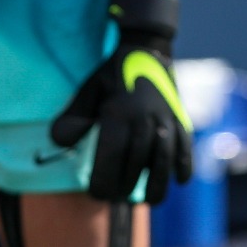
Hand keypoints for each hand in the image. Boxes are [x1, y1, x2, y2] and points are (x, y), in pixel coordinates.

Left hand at [51, 0, 192, 203]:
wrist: (148, 47)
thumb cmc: (112, 74)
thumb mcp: (87, 90)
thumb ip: (72, 117)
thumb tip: (60, 144)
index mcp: (119, 113)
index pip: (111, 158)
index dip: (103, 181)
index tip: (96, 193)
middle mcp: (144, 119)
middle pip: (136, 164)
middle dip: (124, 187)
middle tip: (115, 197)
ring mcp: (166, 119)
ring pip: (165, 160)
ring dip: (158, 183)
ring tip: (151, 199)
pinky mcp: (181, 118)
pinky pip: (186, 145)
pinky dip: (185, 164)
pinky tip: (179, 179)